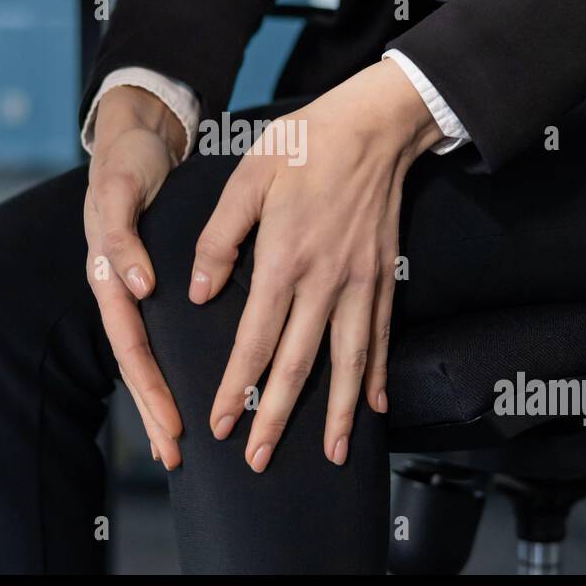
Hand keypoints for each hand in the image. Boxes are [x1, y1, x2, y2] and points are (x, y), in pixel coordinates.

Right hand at [84, 86, 187, 468]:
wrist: (134, 136)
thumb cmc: (125, 161)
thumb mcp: (119, 188)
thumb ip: (122, 236)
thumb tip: (138, 285)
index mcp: (107, 270)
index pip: (130, 342)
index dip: (150, 386)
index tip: (174, 424)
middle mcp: (118, 286)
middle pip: (134, 362)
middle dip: (153, 411)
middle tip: (176, 456)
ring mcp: (129, 286)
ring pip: (141, 355)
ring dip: (156, 400)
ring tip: (174, 444)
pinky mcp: (146, 279)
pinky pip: (154, 333)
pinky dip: (165, 366)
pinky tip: (178, 392)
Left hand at [191, 59, 443, 471]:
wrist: (374, 125)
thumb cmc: (304, 145)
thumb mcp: (247, 177)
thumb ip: (220, 237)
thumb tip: (201, 292)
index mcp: (284, 258)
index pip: (255, 339)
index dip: (237, 387)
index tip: (221, 424)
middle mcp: (325, 280)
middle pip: (299, 364)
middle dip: (277, 416)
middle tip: (260, 460)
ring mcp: (361, 282)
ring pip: (348, 362)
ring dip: (337, 412)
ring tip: (330, 453)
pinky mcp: (384, 277)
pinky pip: (382, 337)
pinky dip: (377, 376)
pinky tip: (373, 407)